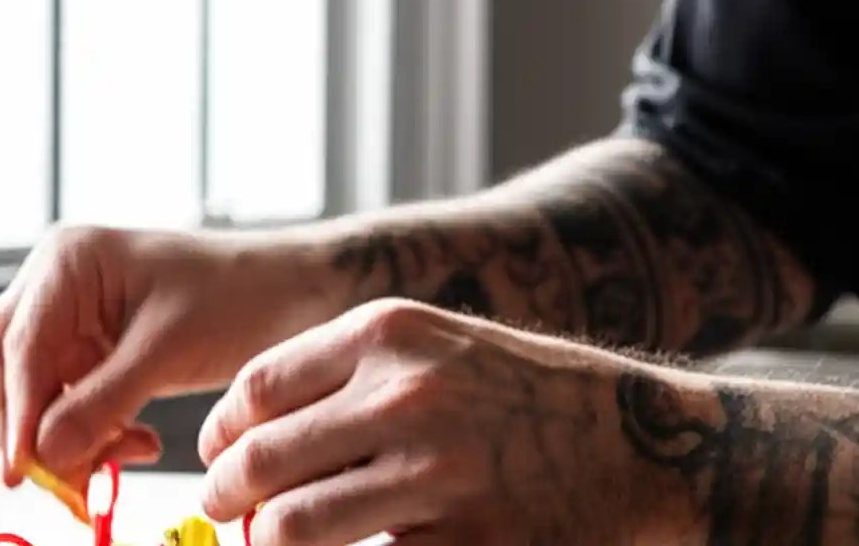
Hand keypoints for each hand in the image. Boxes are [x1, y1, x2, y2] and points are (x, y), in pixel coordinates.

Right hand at [0, 225, 338, 491]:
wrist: (295, 292)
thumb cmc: (240, 297)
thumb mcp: (169, 350)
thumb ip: (101, 402)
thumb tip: (42, 455)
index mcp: (69, 259)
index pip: (16, 345)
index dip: (13, 412)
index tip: (23, 470)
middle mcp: (59, 282)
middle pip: (2, 364)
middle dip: (22, 424)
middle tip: (46, 480)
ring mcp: (75, 315)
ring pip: (33, 389)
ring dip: (62, 434)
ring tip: (115, 460)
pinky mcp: (98, 348)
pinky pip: (70, 399)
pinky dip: (91, 431)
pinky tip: (135, 443)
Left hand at [197, 299, 664, 544]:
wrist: (641, 441)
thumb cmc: (523, 394)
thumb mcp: (438, 348)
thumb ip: (348, 379)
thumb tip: (250, 434)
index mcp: (390, 333)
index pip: (258, 387)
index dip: (222, 431)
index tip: (217, 454)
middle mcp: (406, 395)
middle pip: (260, 460)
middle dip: (224, 497)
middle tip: (224, 511)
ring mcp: (437, 474)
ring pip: (292, 528)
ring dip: (268, 544)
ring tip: (272, 543)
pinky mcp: (468, 544)